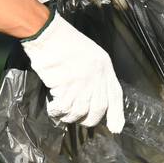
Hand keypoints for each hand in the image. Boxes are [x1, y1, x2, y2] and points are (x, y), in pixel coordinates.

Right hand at [20, 9, 124, 132]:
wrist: (47, 33)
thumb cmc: (63, 41)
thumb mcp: (88, 54)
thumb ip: (93, 74)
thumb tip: (90, 98)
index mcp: (104, 66)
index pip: (115, 95)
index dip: (117, 114)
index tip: (116, 128)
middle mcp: (97, 75)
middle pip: (98, 108)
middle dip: (87, 119)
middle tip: (76, 119)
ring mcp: (82, 81)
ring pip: (80, 111)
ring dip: (68, 116)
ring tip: (60, 111)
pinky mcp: (67, 85)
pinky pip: (63, 108)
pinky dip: (56, 111)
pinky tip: (52, 107)